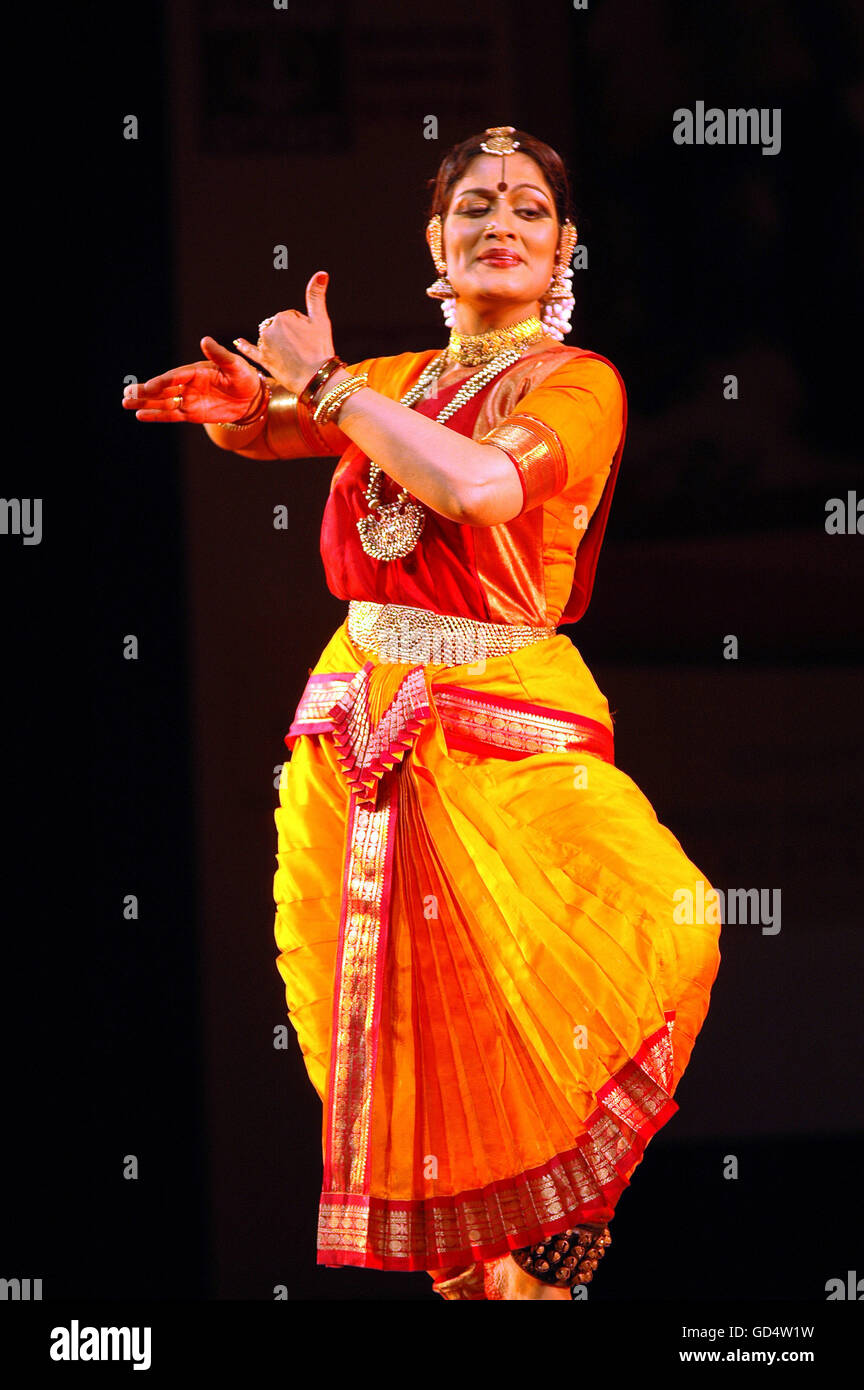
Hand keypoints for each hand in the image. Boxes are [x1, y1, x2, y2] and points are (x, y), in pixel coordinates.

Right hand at [121, 337, 261, 421]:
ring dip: (145, 403)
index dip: (162, 382)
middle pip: (163, 389)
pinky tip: (141, 415)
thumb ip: (220, 355)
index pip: (175, 377)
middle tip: (126, 394)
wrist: (251, 398)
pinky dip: (157, 415)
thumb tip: (205, 340)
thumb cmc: (244, 377)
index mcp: (196, 370)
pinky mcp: (191, 413)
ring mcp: (188, 399)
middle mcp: (188, 384)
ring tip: (126, 402)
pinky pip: (172, 415)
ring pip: (163, 402)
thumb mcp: (235, 365)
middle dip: (145, 392)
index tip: (149, 387)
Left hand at [232, 272, 335, 393]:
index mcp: (282, 316)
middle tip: (304, 348)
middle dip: (291, 335)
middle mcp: (269, 329)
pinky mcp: (263, 360)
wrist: (315, 377)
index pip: (292, 317)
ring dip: (279, 343)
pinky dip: (244, 346)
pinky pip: (250, 351)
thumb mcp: (321, 320)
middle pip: (280, 327)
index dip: (304, 328)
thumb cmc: (320, 348)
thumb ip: (316, 295)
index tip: (310, 339)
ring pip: (271, 338)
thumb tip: (321, 273)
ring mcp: (264, 345)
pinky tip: (237, 342)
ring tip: (293, 356)